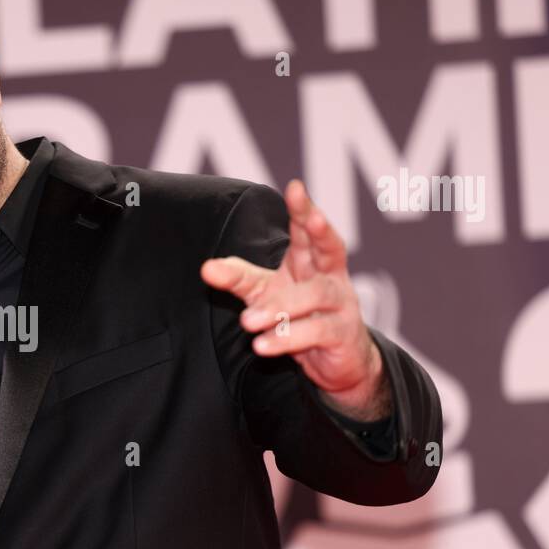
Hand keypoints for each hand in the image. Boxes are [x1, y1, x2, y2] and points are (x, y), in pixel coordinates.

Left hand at [199, 180, 389, 419]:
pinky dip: (287, 338)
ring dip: (280, 306)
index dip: (303, 209)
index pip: (308, 231)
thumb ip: (240, 279)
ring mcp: (341, 306)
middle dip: (320, 230)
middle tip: (310, 217)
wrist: (339, 361)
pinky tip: (262, 345)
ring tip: (247, 321)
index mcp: (312, 262)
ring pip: (315, 296)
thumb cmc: (302, 317)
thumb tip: (207, 268)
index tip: (295, 187)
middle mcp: (331, 277)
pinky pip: (316, 333)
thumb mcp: (267, 294)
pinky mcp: (342, 336)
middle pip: (330, 248)